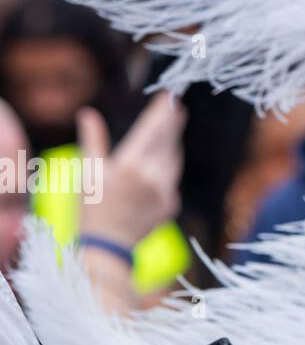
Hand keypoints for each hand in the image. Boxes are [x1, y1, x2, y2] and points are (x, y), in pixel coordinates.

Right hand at [77, 91, 186, 250]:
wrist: (107, 248)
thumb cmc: (91, 209)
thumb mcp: (88, 172)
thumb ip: (93, 140)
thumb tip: (88, 113)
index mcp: (130, 166)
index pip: (152, 129)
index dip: (162, 111)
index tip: (169, 96)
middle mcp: (152, 177)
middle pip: (168, 141)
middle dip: (172, 122)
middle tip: (176, 106)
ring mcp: (165, 191)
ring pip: (174, 158)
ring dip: (173, 142)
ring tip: (171, 128)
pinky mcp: (172, 203)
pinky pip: (173, 177)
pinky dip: (169, 166)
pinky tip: (165, 159)